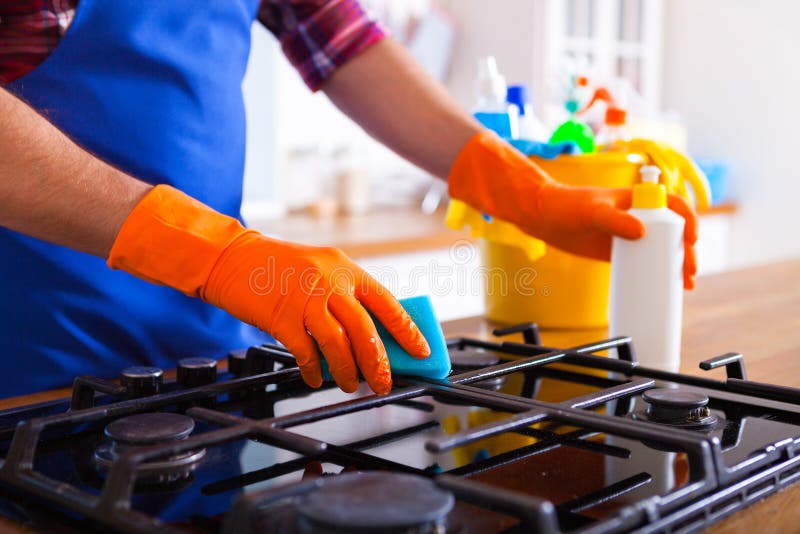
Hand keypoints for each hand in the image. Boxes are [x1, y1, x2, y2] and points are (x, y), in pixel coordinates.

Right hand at [107, 185, 429, 393]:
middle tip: (383, 383)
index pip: (387, 302)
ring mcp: (305, 299)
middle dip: (379, 363)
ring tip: (350, 384)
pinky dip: (314, 370)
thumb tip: (371, 339)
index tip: (422, 350)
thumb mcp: (320, 269)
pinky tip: (316, 378)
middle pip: (365, 330)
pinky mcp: (281, 317)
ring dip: (347, 371)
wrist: (232, 257)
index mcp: (346, 269)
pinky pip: (305, 353)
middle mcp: (330, 282)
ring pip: (338, 344)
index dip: (407, 329)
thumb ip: (344, 297)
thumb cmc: (279, 267)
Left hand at [447, 131, 697, 288]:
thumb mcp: (592, 211)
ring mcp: (629, 235)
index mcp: (638, 200)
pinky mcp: (616, 252)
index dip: (688, 220)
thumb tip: (642, 233)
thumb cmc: (568, 206)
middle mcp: (639, 216)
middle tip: (689, 272)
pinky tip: (667, 287)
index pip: (674, 206)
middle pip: (673, 233)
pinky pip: (642, 263)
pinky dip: (656, 274)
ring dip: (677, 265)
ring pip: (661, 250)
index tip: (692, 239)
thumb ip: (614, 220)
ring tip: (686, 285)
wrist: (543, 217)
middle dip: (687, 251)